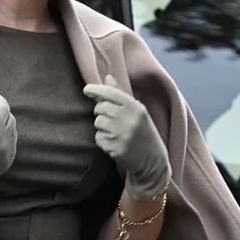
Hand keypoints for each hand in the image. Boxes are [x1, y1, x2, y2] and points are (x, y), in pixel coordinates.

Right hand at [0, 92, 17, 213]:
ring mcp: (7, 155)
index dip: (0, 100)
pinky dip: (7, 138)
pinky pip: (12, 146)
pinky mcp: (6, 164)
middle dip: (3, 111)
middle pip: (11, 120)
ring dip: (7, 124)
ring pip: (13, 133)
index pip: (3, 109)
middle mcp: (4, 143)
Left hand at [83, 74, 170, 200]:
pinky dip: (103, 140)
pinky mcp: (115, 149)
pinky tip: (115, 143)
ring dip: (102, 127)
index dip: (96, 90)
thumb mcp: (137, 112)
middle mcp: (129, 119)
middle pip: (100, 108)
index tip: (87, 90)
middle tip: (111, 120)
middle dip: (101, 112)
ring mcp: (122, 135)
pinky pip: (98, 138)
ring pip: (98, 123)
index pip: (111, 93)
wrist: (152, 161)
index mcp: (136, 108)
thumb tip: (107, 77)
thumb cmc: (143, 133)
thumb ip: (121, 95)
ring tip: (115, 133)